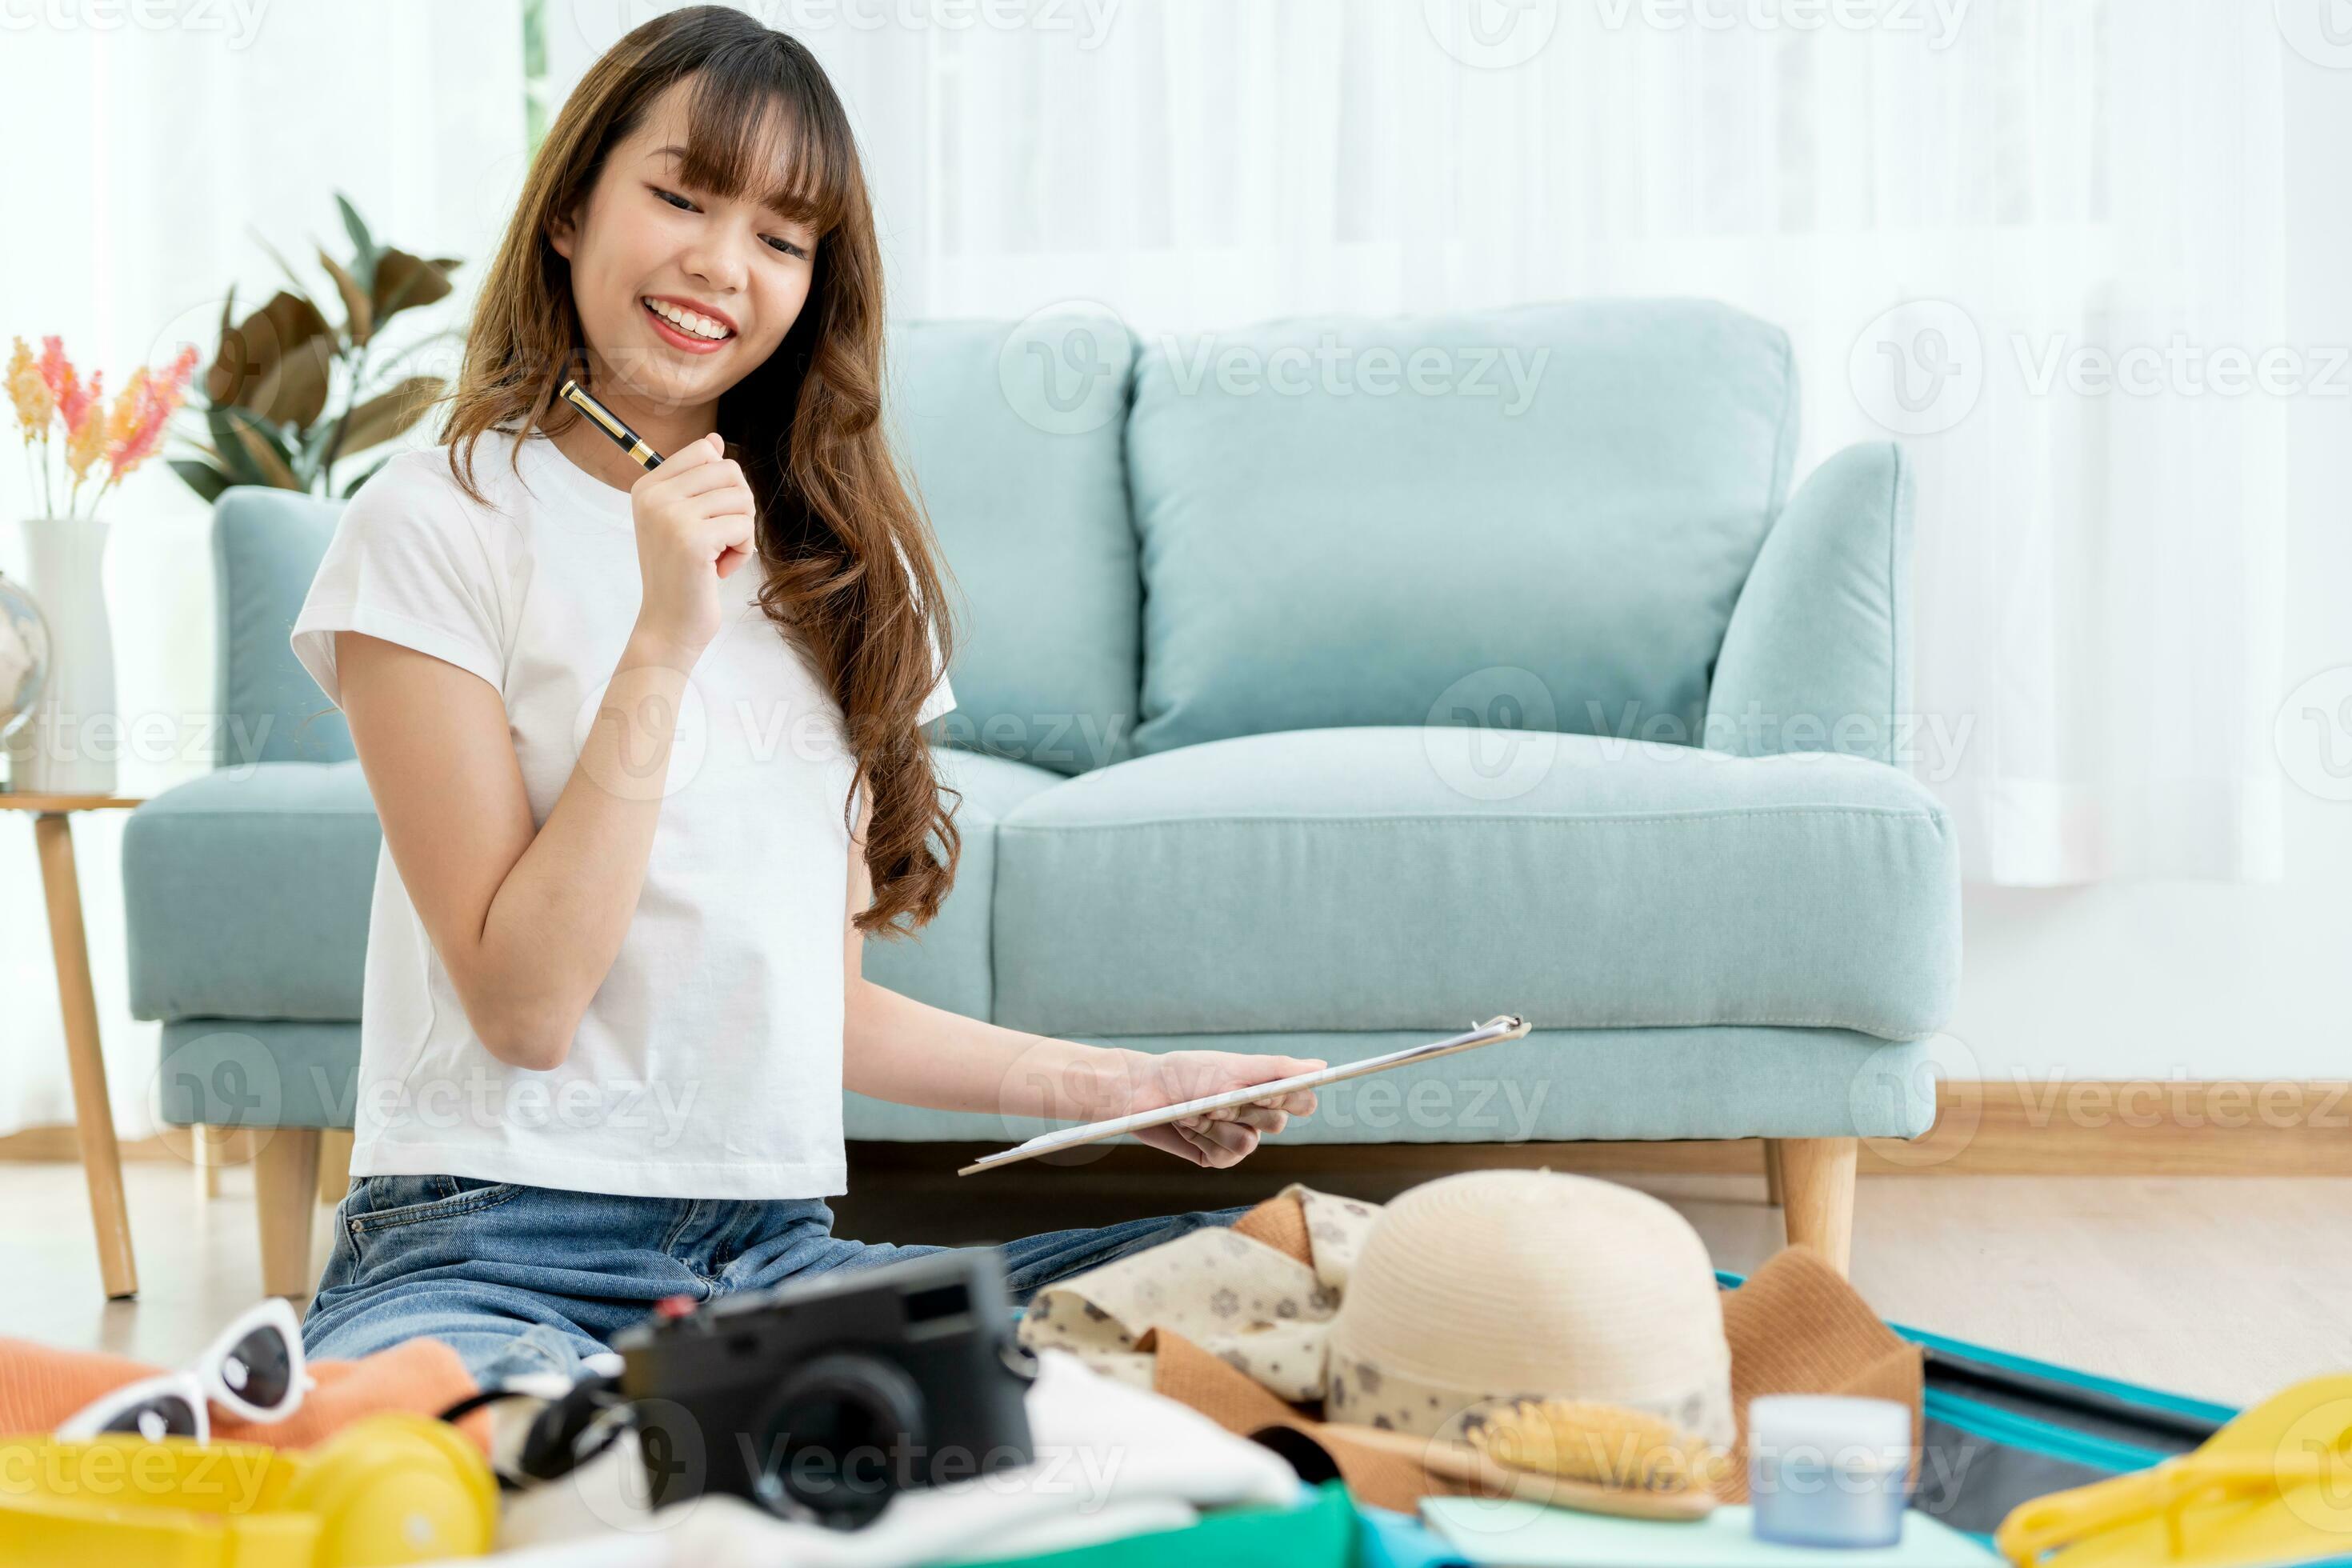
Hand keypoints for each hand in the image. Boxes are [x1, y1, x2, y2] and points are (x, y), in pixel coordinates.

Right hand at [629, 430, 756, 660]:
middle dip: (738, 506)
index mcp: (647, 486)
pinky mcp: (693, 539)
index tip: (707, 516)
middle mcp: (654, 496)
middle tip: (719, 537)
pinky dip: (743, 550)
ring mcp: (670, 516)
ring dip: (741, 530)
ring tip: (717, 554)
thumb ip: (697, 480)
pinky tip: (720, 569)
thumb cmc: (682, 574)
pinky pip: (744, 525)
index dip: (723, 485)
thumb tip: (715, 440)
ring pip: (742, 497)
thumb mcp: (682, 519)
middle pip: (729, 470)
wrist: (668, 625)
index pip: (705, 450)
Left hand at [1102, 1047, 1324, 1167]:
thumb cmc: (1184, 1072)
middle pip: (1278, 1123)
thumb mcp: (1232, 1066)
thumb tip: (1321, 1066)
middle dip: (1245, 1109)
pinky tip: (1187, 1127)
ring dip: (1218, 1125)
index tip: (1265, 1093)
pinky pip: (1225, 1157)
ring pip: (1250, 1143)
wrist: (1139, 1093)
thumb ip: (1278, 1069)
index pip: (1301, 1101)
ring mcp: (1235, 1138)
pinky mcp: (1215, 1157)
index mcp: (1262, 1089)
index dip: (1290, 1099)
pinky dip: (1203, 1139)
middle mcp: (1254, 1115)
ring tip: (1194, 1110)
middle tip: (1218, 1098)